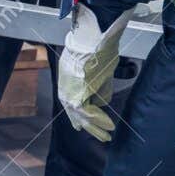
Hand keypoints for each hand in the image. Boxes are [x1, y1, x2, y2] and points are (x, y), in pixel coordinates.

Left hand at [57, 2, 132, 142]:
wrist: (91, 39)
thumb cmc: (95, 48)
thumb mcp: (95, 69)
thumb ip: (97, 86)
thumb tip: (101, 102)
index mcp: (67, 80)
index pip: (72, 104)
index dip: (80, 117)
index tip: (85, 126)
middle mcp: (65, 88)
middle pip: (76, 113)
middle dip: (89, 126)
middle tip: (102, 136)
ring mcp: (70, 92)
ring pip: (82, 116)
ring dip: (97, 127)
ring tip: (108, 136)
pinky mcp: (77, 95)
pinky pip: (89, 113)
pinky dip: (100, 121)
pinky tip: (109, 127)